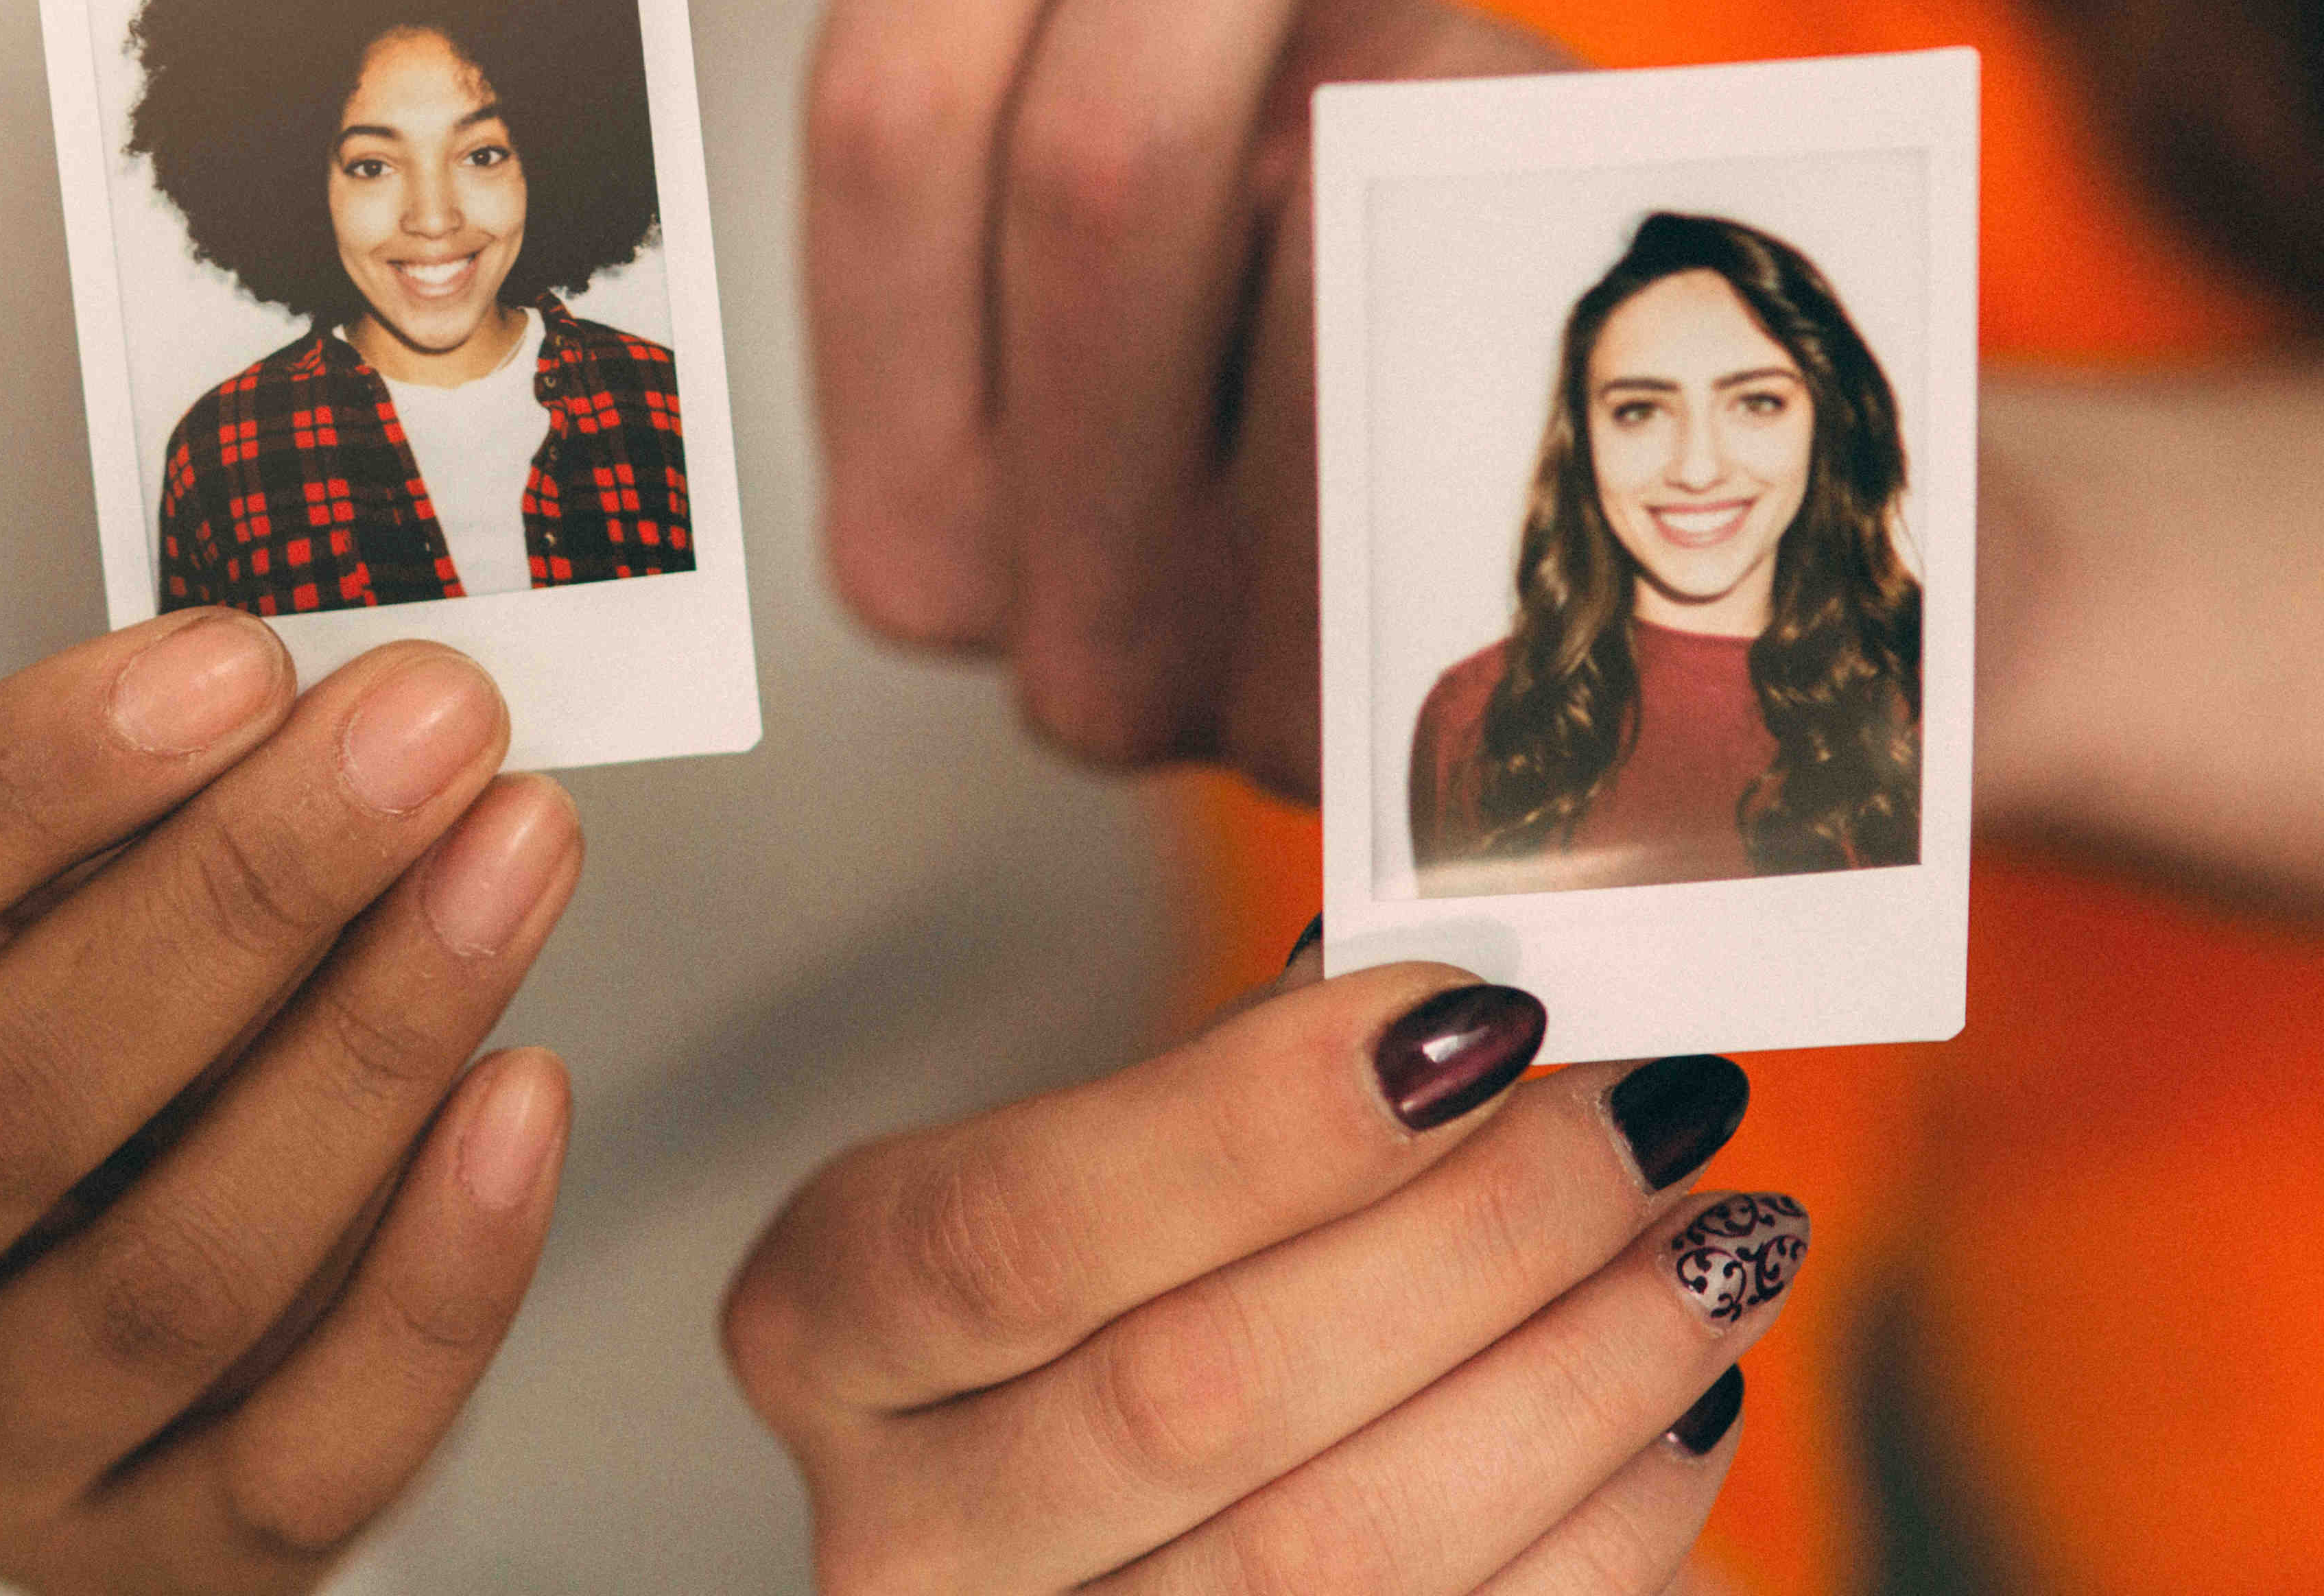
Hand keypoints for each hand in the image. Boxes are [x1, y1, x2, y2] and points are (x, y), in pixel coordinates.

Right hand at [0, 618, 581, 1593]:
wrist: (75, 1254)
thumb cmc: (27, 1003)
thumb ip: (93, 809)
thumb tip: (292, 699)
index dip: (28, 786)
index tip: (228, 661)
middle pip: (7, 1102)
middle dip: (249, 891)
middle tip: (422, 734)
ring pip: (173, 1276)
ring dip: (373, 1042)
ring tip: (509, 855)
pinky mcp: (122, 1565)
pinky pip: (302, 1453)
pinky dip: (436, 1273)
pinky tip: (520, 1096)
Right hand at [723, 958, 1798, 1594]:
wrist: (1130, 1499)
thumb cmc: (1126, 1275)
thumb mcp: (1112, 1150)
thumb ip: (1246, 1079)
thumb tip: (1471, 998)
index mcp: (825, 1328)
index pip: (1016, 1231)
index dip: (1252, 1127)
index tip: (1466, 1016)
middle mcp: (901, 1538)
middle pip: (1195, 1394)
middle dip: (1463, 1235)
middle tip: (1633, 1108)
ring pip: (1344, 1553)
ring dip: (1575, 1374)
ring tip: (1713, 1228)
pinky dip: (1614, 1519)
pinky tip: (1688, 1388)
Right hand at [806, 0, 1556, 789]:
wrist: (1746, 585)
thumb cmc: (1463, 320)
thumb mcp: (1300, 106)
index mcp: (909, 478)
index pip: (893, 111)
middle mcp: (1025, 622)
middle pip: (1080, 155)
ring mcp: (1238, 710)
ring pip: (1308, 241)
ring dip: (1428, 41)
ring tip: (1499, 21)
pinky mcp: (1472, 736)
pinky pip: (1512, 337)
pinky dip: (1558, 210)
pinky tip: (1594, 195)